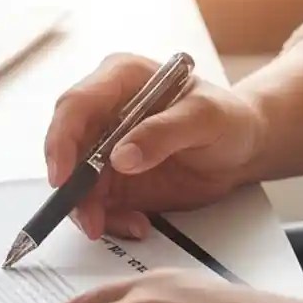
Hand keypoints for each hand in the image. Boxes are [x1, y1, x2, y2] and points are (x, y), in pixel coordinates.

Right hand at [44, 53, 266, 240]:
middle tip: (89, 217)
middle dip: (73, 186)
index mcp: (120, 78)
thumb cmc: (228, 119)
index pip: (75, 104)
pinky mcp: (111, 176)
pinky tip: (138, 223)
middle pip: (67, 147)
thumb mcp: (206, 118)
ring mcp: (104, 145)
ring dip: (91, 209)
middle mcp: (104, 110)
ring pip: (76, 180)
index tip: (63, 175)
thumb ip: (164, 133)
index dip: (61, 139)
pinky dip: (110, 218)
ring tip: (128, 224)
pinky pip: (95, 202)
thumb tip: (120, 156)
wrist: (241, 148)